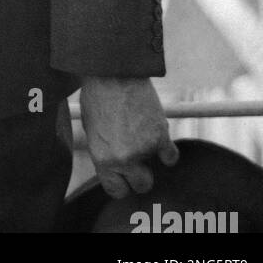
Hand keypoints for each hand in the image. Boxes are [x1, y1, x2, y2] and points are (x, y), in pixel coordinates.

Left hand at [80, 76, 177, 197]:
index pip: (116, 190)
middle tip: (138, 159)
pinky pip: (170, 157)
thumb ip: (104, 151)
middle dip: (140, 175)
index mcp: (102, 158)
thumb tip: (115, 165)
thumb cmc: (98, 96)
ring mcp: (143, 150)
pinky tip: (160, 139)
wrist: (112, 72)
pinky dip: (168, 150)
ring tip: (141, 135)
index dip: (121, 184)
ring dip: (151, 156)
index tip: (124, 177)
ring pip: (157, 170)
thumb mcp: (91, 129)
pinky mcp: (160, 137)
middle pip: (140, 185)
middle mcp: (123, 159)